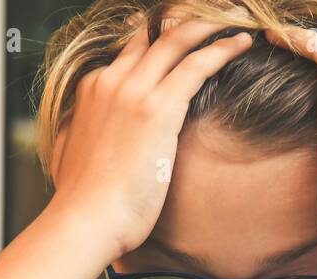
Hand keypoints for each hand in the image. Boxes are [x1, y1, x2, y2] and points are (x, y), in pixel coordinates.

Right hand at [49, 12, 252, 259]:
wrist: (85, 220)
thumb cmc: (84, 202)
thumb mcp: (74, 154)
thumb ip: (84, 132)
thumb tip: (89, 135)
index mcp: (91, 89)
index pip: (131, 51)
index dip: (159, 41)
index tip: (182, 38)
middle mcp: (110, 80)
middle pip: (155, 35)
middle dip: (189, 21)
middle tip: (216, 16)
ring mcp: (134, 91)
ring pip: (178, 39)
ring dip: (211, 25)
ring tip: (237, 20)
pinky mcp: (158, 108)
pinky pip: (197, 64)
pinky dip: (222, 49)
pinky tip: (242, 44)